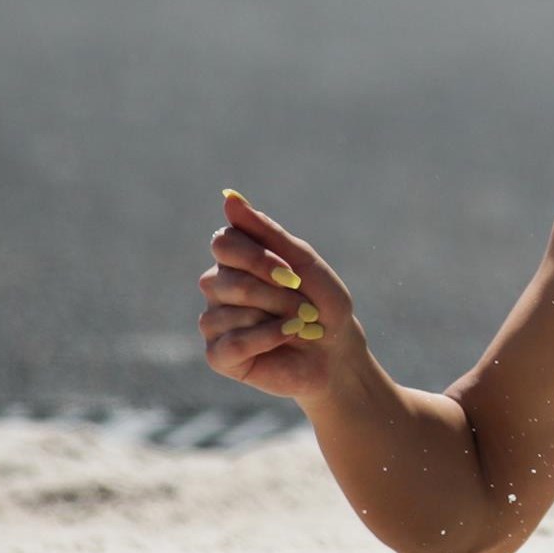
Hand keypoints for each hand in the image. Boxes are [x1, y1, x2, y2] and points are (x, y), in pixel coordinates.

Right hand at [198, 189, 363, 401]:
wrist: (338, 351)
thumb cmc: (323, 304)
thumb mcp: (303, 262)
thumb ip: (266, 231)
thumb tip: (229, 197)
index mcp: (235, 261)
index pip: (223, 243)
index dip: (258, 258)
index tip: (293, 272)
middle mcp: (218, 288)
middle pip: (227, 279)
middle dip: (277, 293)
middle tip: (304, 305)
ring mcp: (214, 322)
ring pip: (228, 311)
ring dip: (278, 316)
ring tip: (299, 324)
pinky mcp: (218, 355)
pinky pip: (233, 342)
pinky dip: (268, 338)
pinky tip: (287, 337)